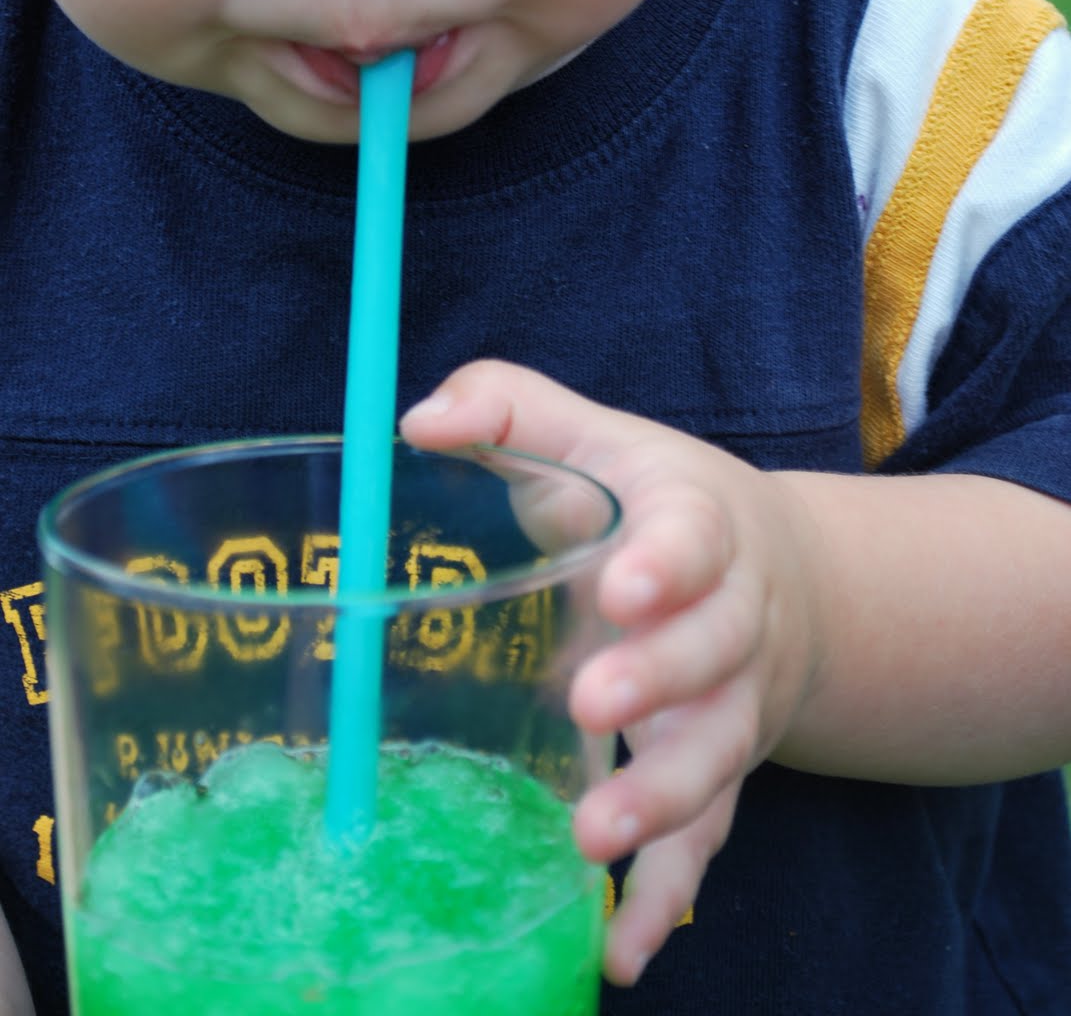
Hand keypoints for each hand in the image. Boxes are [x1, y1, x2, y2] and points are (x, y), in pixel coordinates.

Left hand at [401, 359, 826, 985]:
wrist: (774, 568)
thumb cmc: (648, 499)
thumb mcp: (589, 436)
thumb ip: (508, 409)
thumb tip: (414, 423)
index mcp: (697, 525)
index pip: (697, 537)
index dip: (669, 563)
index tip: (625, 584)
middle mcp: (731, 618)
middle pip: (714, 652)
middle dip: (659, 679)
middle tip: (591, 699)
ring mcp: (730, 704)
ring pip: (715, 756)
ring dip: (661, 801)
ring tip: (589, 839)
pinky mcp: (717, 773)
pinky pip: (705, 844)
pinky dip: (669, 899)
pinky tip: (620, 955)